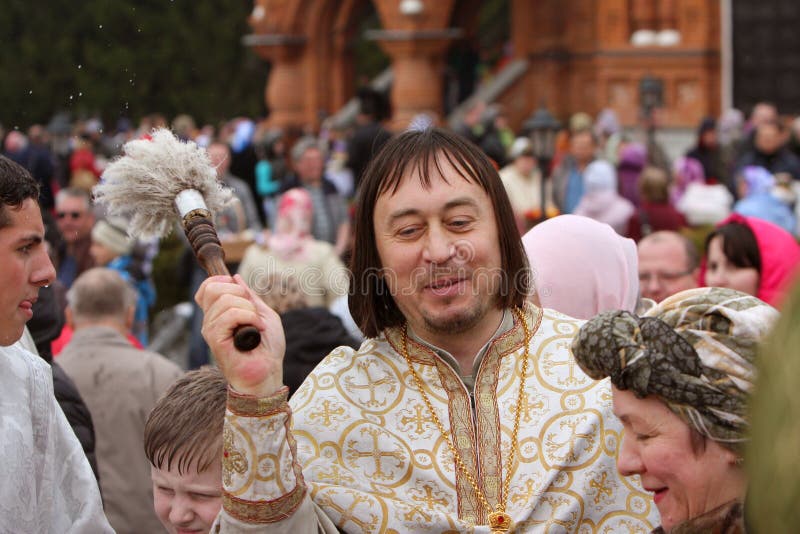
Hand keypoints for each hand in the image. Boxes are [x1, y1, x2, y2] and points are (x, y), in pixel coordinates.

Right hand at [195, 274, 285, 396]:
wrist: (269, 372)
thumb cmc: (268, 349)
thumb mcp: (264, 314)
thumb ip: (249, 297)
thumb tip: (235, 278)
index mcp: (220, 315)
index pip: (207, 289)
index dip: (220, 281)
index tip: (240, 290)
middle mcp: (211, 321)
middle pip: (213, 289)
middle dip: (239, 294)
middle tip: (254, 312)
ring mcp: (211, 330)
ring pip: (225, 301)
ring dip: (249, 310)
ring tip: (258, 326)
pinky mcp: (215, 340)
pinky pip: (229, 315)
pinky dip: (249, 317)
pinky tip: (256, 330)